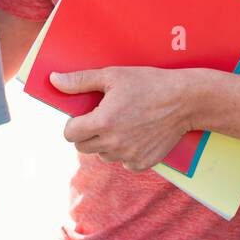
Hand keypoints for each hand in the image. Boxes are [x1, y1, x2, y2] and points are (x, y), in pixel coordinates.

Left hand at [50, 66, 195, 171]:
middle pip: (83, 147)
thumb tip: (54, 81)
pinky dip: (125, 152)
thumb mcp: (112, 76)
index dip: (73, 123)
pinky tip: (137, 134)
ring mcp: (128, 156)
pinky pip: (123, 163)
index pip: (69, 133)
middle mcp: (113, 144)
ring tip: (124, 123)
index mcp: (102, 122)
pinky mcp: (142, 164)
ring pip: (103, 155)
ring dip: (106, 143)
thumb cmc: (148, 83)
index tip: (84, 115)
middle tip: (104, 117)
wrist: (186, 100)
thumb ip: (80, 81)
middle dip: (87, 133)